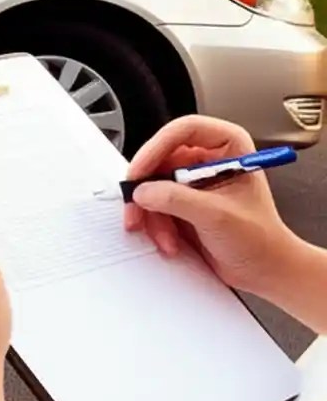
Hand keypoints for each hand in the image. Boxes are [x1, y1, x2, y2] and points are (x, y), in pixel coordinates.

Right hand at [124, 115, 303, 298]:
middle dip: (147, 188)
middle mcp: (209, 159)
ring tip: (164, 235)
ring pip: (153, 182)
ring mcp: (194, 180)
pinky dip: (154, 221)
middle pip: (161, 157)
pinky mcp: (183, 200)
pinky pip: (154, 202)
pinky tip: (169, 238)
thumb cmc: (261, 240)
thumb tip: (144, 190)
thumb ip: (178, 199)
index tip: (140, 172)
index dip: (156, 148)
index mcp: (229, 146)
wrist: (264, 270)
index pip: (183, 131)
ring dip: (151, 212)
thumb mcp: (218, 216)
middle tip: (136, 206)